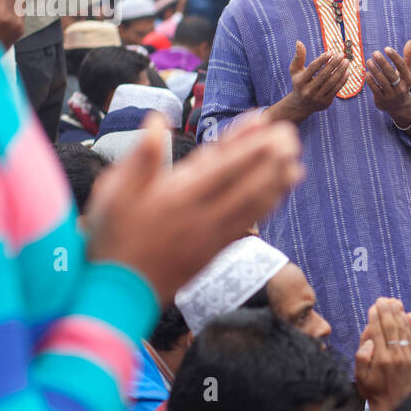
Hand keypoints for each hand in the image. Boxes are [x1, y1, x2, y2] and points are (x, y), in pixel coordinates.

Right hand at [84, 113, 301, 299]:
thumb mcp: (114, 191)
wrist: (117, 291)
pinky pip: (247, 225)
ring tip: (298, 165)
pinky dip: (265, 207)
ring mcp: (211, 236)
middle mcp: (200, 216)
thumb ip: (141, 155)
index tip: (265, 122)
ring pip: (251, 206)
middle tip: (292, 136)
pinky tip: (277, 195)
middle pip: (244, 183)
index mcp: (177, 196)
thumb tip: (158, 119)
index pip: (221, 165)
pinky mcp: (215, 252)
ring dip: (276, 184)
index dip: (247, 143)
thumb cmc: (112, 235)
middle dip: (270, 159)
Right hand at [272, 41, 348, 123]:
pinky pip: (336, 90)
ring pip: (332, 82)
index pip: (313, 68)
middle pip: (324, 75)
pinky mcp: (325, 102)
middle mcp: (308, 91)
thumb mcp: (295, 71)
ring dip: (341, 71)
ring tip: (346, 61)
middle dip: (334, 64)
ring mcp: (317, 98)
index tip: (331, 52)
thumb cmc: (299, 83)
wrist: (301, 105)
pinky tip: (347, 72)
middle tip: (342, 54)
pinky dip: (343, 80)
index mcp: (300, 81)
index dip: (322, 59)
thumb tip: (299, 42)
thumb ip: (298, 57)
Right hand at [354, 297, 410, 410]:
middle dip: (387, 311)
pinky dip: (410, 325)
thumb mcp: (360, 378)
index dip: (375, 318)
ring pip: (402, 330)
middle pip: (391, 327)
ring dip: (398, 314)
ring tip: (394, 301)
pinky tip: (408, 314)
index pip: (378, 332)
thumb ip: (362, 358)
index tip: (373, 306)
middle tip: (383, 298)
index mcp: (380, 359)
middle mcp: (395, 355)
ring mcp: (406, 356)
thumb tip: (369, 340)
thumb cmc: (373, 391)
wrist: (394, 406)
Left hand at [365, 42, 410, 118]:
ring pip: (382, 81)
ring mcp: (391, 94)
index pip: (402, 66)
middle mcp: (401, 87)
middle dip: (383, 63)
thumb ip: (409, 57)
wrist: (399, 106)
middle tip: (375, 53)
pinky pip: (375, 89)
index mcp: (408, 79)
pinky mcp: (382, 100)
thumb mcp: (408, 72)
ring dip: (375, 71)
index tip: (386, 48)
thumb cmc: (402, 83)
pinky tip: (366, 73)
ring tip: (369, 61)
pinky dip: (370, 82)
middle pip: (391, 74)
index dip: (394, 57)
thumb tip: (410, 41)